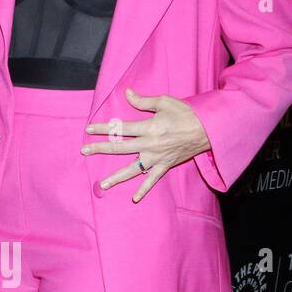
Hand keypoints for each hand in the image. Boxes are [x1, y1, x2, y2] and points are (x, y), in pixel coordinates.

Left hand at [81, 88, 210, 202]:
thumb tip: (127, 93)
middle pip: (120, 148)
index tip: (89, 129)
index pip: (120, 128)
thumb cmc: (186, 113)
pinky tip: (135, 198)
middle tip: (84, 151)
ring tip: (102, 184)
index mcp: (149, 127)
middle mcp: (150, 145)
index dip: (103, 128)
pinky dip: (144, 189)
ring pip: (133, 169)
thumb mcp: (165, 102)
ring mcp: (157, 157)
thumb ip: (143, 101)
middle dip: (100, 149)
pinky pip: (152, 179)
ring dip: (117, 177)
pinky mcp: (165, 165)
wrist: (208, 129)